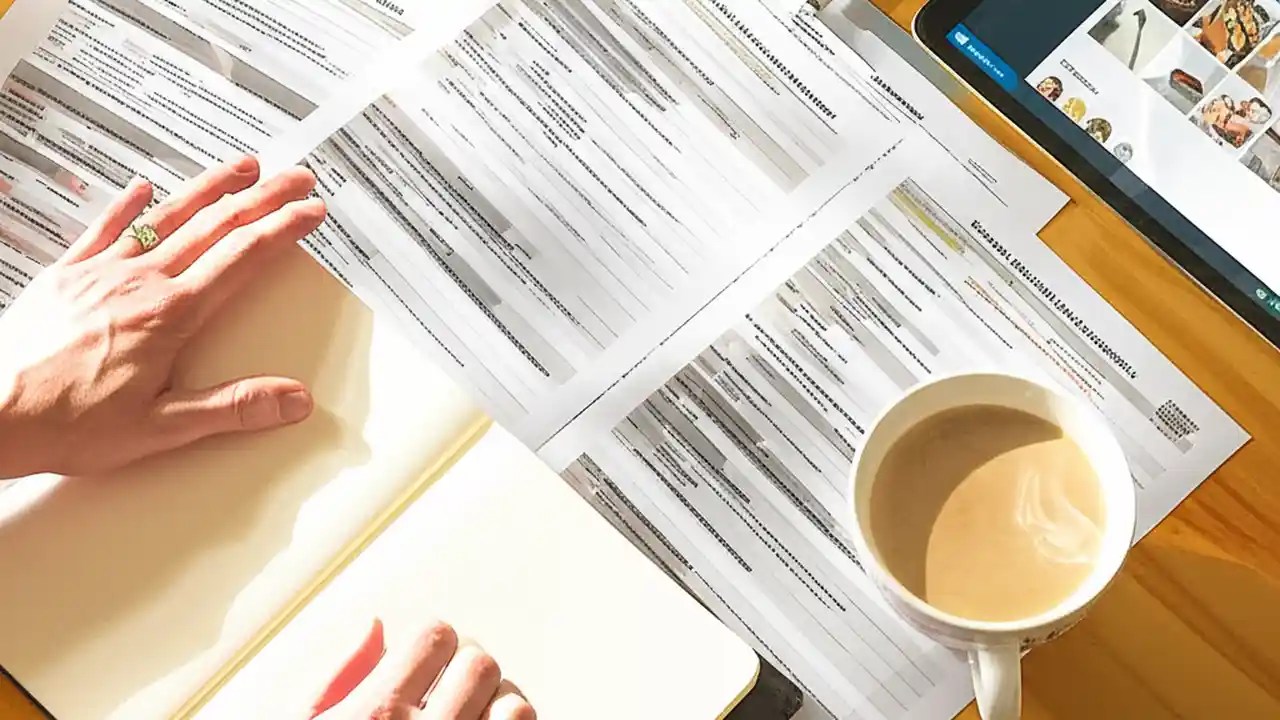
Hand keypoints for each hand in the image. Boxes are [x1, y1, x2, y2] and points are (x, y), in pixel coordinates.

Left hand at [0, 156, 325, 478]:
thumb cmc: (65, 423)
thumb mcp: (161, 428)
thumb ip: (232, 408)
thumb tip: (292, 400)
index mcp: (171, 315)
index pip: (243, 257)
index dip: (283, 230)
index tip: (311, 213)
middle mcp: (139, 281)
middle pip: (215, 226)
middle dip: (263, 198)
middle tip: (295, 179)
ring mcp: (101, 271)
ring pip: (167, 216)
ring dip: (209, 187)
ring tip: (241, 167)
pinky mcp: (66, 274)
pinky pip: (104, 227)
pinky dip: (128, 204)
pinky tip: (142, 187)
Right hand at [311, 619, 535, 719]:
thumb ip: (338, 676)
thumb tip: (375, 625)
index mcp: (375, 713)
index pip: (433, 634)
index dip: (431, 642)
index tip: (424, 659)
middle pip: (477, 660)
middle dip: (463, 666)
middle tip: (448, 685)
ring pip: (512, 700)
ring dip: (497, 699)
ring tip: (475, 710)